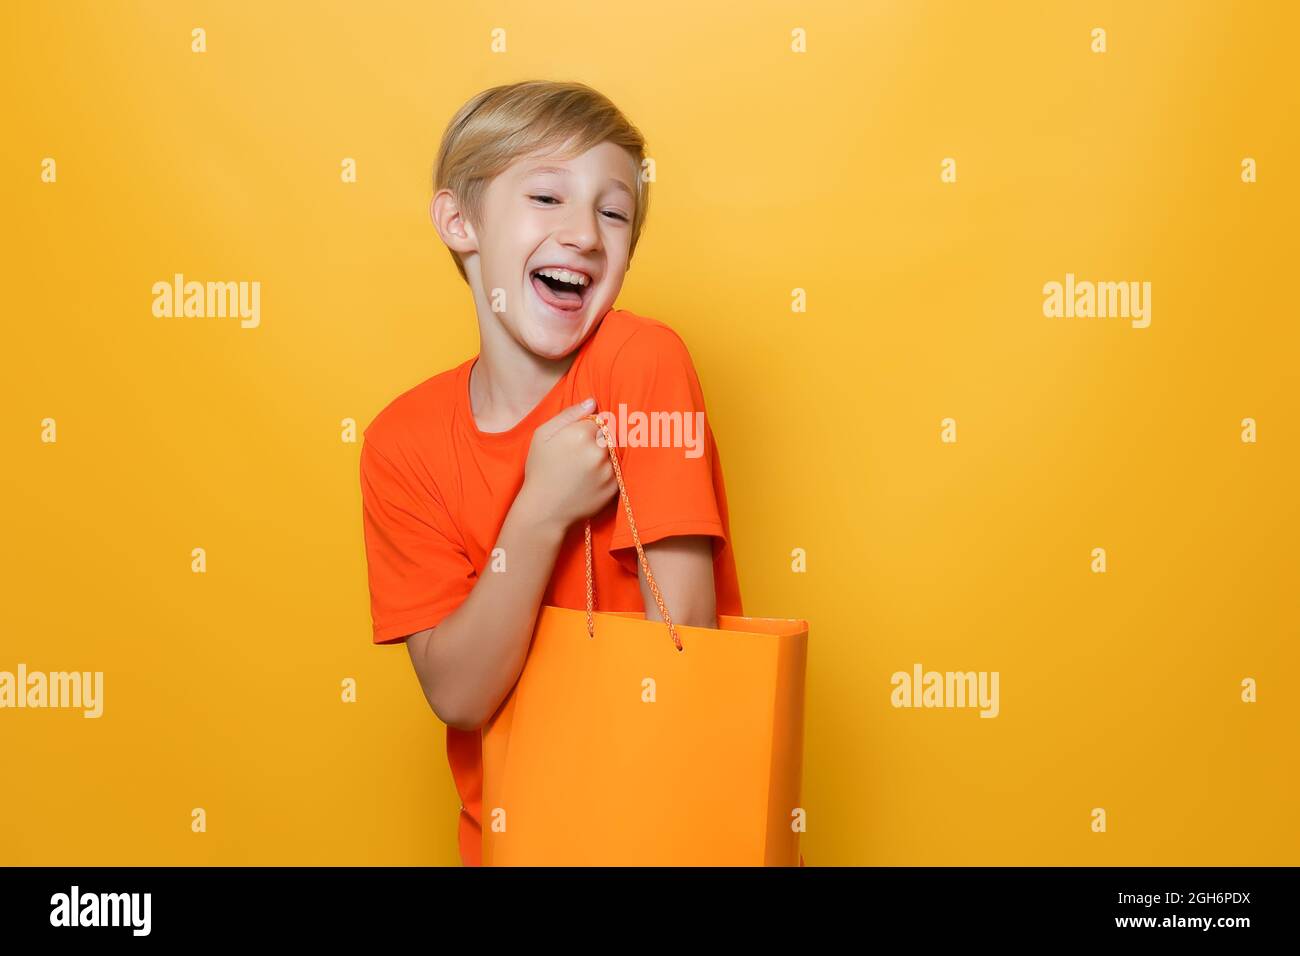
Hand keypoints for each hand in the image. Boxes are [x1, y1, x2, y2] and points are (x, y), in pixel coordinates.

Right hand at [517, 398, 617, 532]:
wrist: (544, 510)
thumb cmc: (540, 470)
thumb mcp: (543, 436)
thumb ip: (568, 415)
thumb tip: (592, 402)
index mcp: (580, 434)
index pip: (598, 420)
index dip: (589, 429)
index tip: (578, 439)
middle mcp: (598, 451)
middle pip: (609, 436)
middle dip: (598, 442)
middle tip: (580, 456)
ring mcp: (608, 470)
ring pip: (613, 453)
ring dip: (604, 458)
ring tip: (583, 470)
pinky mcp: (614, 487)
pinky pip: (617, 472)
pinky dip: (607, 473)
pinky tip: (589, 481)